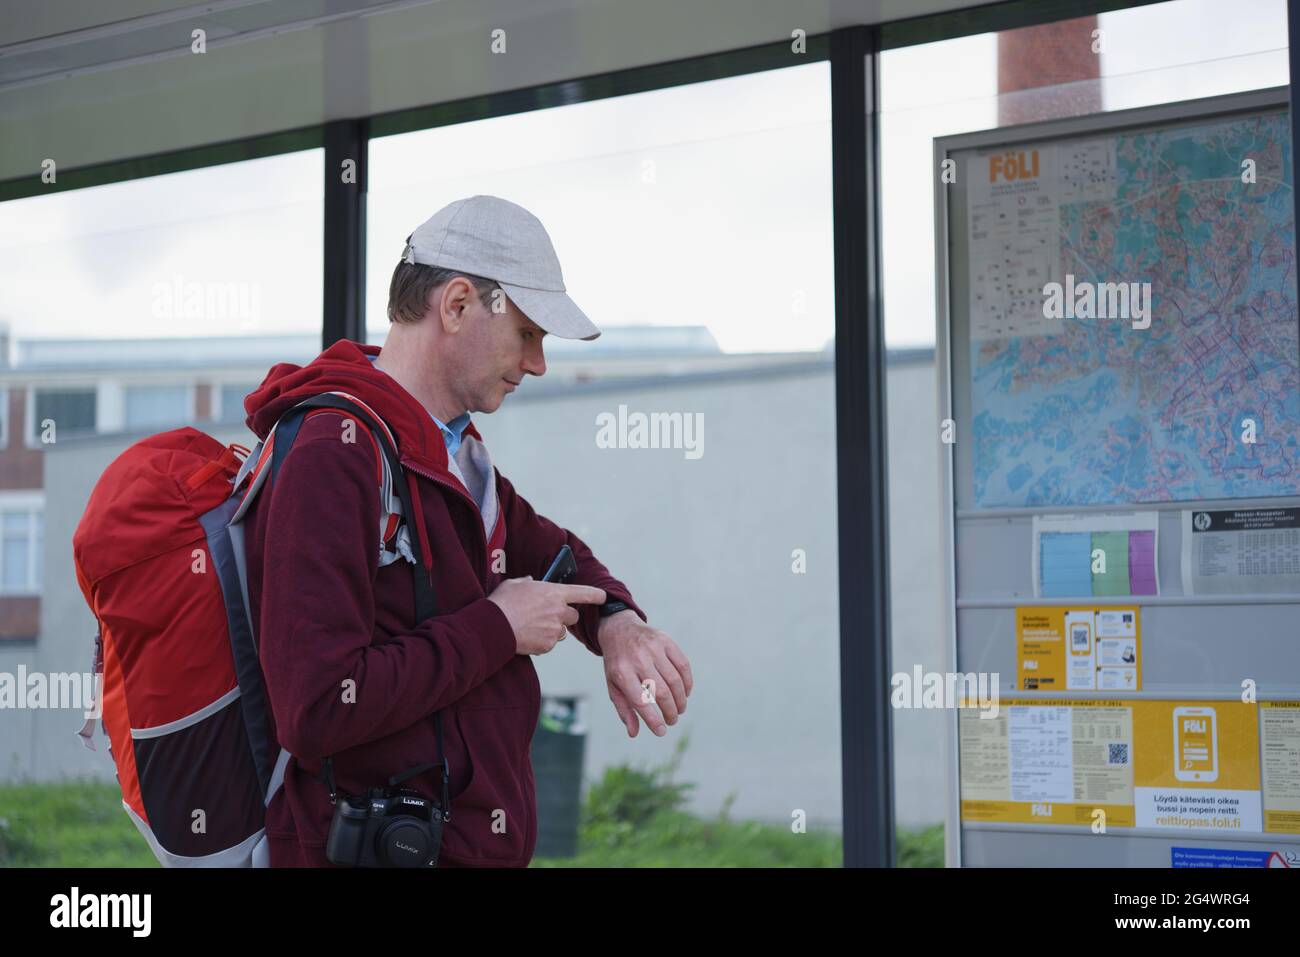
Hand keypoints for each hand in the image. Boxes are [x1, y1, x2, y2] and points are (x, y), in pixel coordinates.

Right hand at [487, 577, 605, 655]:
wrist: (493, 627)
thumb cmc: (503, 603)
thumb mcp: (515, 584)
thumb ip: (528, 582)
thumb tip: (532, 583)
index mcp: (554, 593)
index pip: (583, 593)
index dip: (595, 595)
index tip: (603, 597)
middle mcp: (559, 612)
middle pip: (573, 616)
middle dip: (564, 616)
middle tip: (548, 615)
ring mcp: (554, 630)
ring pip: (560, 631)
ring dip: (552, 629)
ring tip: (531, 626)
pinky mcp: (547, 645)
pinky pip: (550, 643)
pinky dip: (542, 641)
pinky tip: (527, 636)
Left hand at [599, 611, 692, 737]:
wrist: (619, 629)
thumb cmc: (617, 664)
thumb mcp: (613, 685)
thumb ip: (624, 709)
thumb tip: (634, 733)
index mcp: (622, 673)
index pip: (641, 701)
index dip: (653, 719)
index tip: (662, 731)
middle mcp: (638, 659)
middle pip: (661, 692)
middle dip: (671, 712)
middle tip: (672, 720)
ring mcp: (653, 648)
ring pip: (675, 680)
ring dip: (681, 700)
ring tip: (679, 710)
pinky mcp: (666, 641)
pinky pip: (683, 665)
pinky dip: (687, 683)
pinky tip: (685, 693)